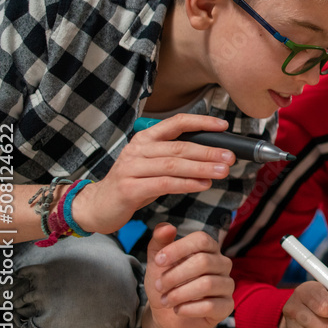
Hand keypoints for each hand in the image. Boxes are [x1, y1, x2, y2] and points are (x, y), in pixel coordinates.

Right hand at [72, 114, 235, 234]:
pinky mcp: (129, 188)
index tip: (223, 125)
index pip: (176, 123)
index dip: (201, 122)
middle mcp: (138, 149)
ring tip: (223, 171)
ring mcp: (131, 168)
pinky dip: (187, 184)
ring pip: (173, 165)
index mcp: (145, 138)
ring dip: (201, 168)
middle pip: (179, 147)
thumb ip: (175, 157)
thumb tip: (212, 154)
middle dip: (209, 151)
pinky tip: (203, 184)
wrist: (97, 205)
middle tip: (230, 157)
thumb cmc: (132, 183)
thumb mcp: (153, 164)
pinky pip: (164, 184)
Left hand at [142, 224, 233, 327]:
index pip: (202, 239)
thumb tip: (165, 227)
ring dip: (180, 294)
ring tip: (166, 301)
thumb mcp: (157, 263)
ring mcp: (227, 285)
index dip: (179, 248)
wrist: (167, 315)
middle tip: (159, 286)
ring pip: (207, 284)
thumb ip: (159, 243)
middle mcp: (222, 264)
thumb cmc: (167, 284)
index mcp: (209, 249)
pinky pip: (211, 306)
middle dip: (175, 275)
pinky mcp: (226, 306)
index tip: (158, 260)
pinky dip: (189, 309)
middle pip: (203, 262)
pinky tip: (178, 310)